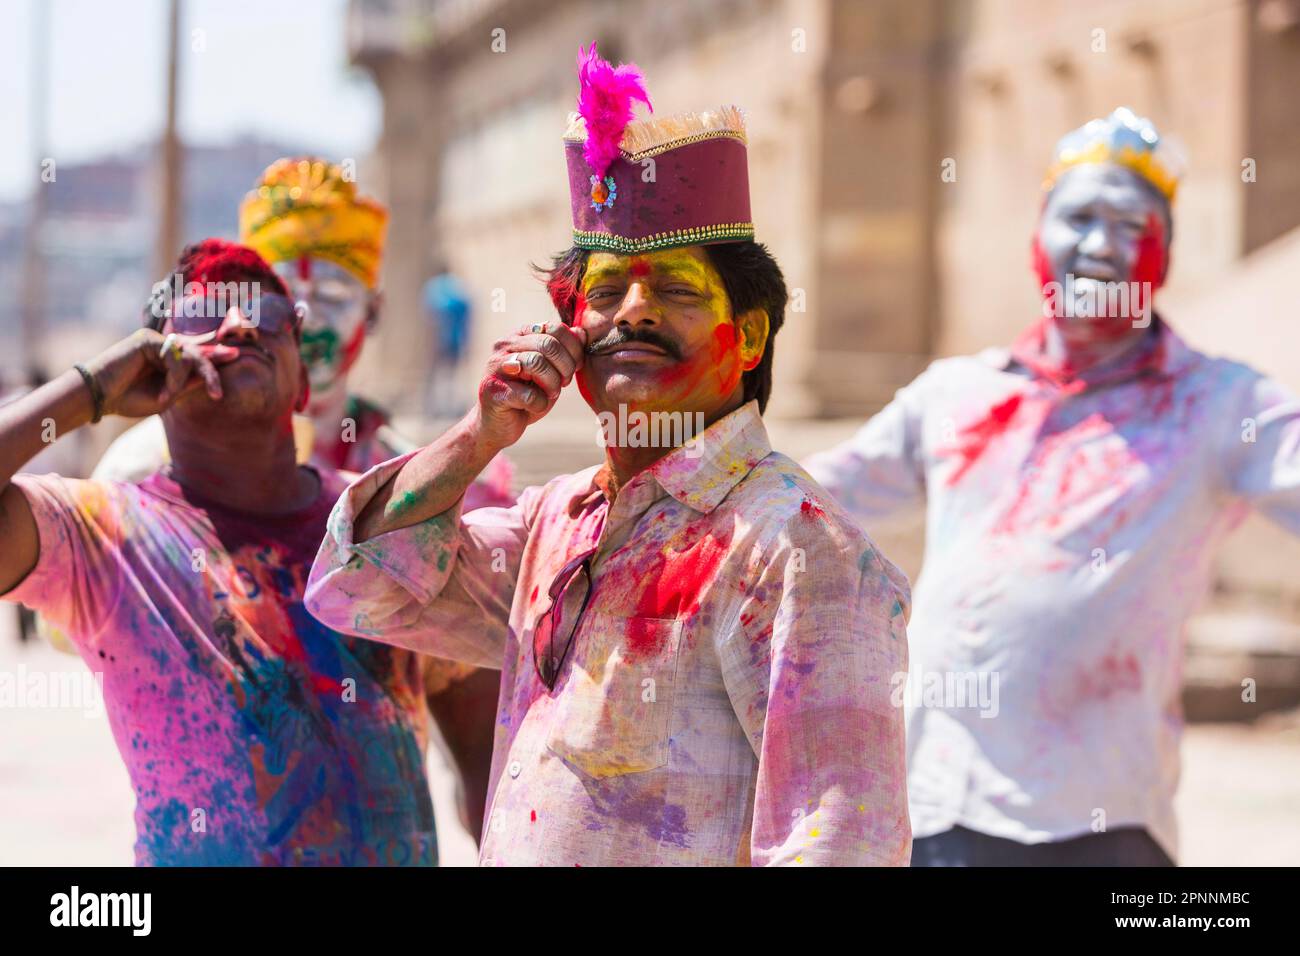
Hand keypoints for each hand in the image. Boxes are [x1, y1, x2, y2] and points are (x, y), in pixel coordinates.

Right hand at [84, 328, 239, 419]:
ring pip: (188, 357)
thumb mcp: (167, 396)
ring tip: (167, 398)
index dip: (215, 355)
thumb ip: (188, 384)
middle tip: (219, 387)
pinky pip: (175, 357)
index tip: (236, 355)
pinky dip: (174, 377)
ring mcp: (156, 341)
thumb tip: (212, 374)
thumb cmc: (128, 399)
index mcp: (168, 361)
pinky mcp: (148, 339)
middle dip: (211, 369)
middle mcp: (163, 348)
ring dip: (182, 381)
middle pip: (198, 354)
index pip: (196, 356)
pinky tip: (164, 392)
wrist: (99, 397)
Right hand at [473, 321, 586, 448]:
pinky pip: (528, 394)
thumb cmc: (526, 395)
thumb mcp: (551, 371)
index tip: (574, 367)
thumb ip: (564, 351)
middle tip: (564, 383)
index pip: (554, 328)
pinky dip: (539, 403)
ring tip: (550, 394)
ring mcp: (496, 366)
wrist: (498, 423)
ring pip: (536, 363)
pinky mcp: (494, 391)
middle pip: (547, 344)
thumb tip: (582, 333)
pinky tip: (535, 406)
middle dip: (565, 366)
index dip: (573, 349)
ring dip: (552, 383)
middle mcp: (505, 345)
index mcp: (520, 335)